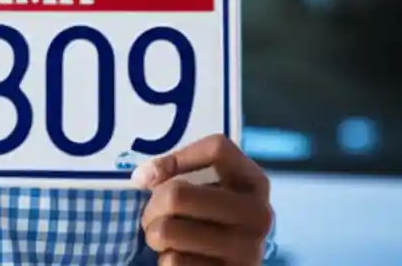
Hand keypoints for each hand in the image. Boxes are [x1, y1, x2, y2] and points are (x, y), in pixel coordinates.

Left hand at [133, 134, 272, 264]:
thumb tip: (143, 177)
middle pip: (177, 194)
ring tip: (164, 238)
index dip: (176, 157)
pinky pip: (173, 262)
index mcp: (255, 183)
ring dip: (154, 235)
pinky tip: (181, 259)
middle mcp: (258, 214)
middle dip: (152, 206)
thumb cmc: (211, 222)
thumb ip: (179, 174)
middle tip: (152, 216)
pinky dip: (166, 261)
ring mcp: (247, 250)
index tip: (154, 175)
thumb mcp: (208, 192)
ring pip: (167, 230)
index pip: (218, 148)